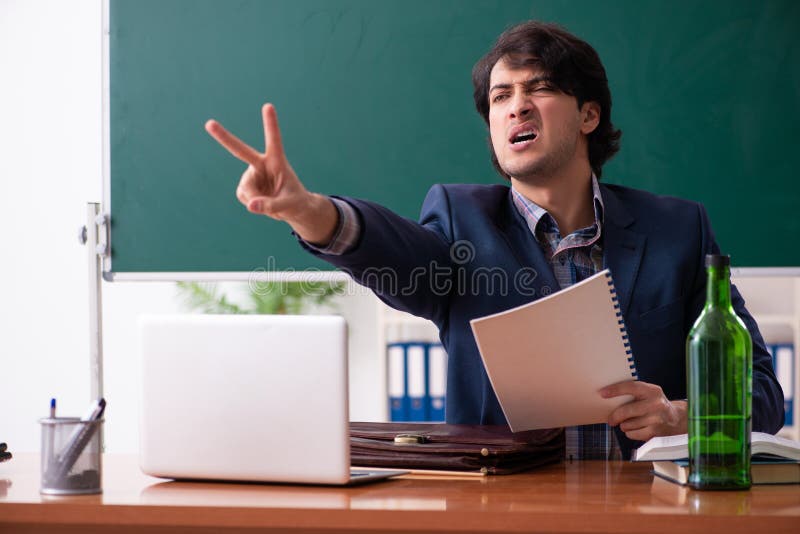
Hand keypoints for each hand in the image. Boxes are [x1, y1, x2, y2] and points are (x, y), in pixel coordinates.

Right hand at [205, 104, 337, 243]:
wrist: (290, 208)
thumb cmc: (296, 202)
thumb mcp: (289, 205)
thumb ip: (271, 205)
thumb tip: (251, 205)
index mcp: (278, 161)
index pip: (274, 141)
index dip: (270, 124)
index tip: (268, 106)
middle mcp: (262, 164)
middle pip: (241, 150)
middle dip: (224, 138)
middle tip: (209, 123)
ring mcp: (251, 174)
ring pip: (246, 189)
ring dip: (257, 200)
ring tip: (270, 202)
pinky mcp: (245, 186)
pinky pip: (243, 196)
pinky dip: (252, 204)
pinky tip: (261, 202)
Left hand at [600, 381, 686, 441]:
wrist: (676, 419)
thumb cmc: (655, 404)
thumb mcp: (649, 394)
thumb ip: (634, 393)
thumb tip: (608, 396)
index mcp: (653, 391)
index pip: (631, 387)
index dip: (616, 390)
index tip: (603, 393)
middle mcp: (656, 404)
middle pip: (627, 411)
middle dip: (615, 416)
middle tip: (610, 420)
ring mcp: (656, 419)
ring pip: (628, 424)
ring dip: (624, 425)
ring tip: (628, 423)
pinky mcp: (655, 432)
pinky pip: (633, 434)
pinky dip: (630, 433)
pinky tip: (635, 429)